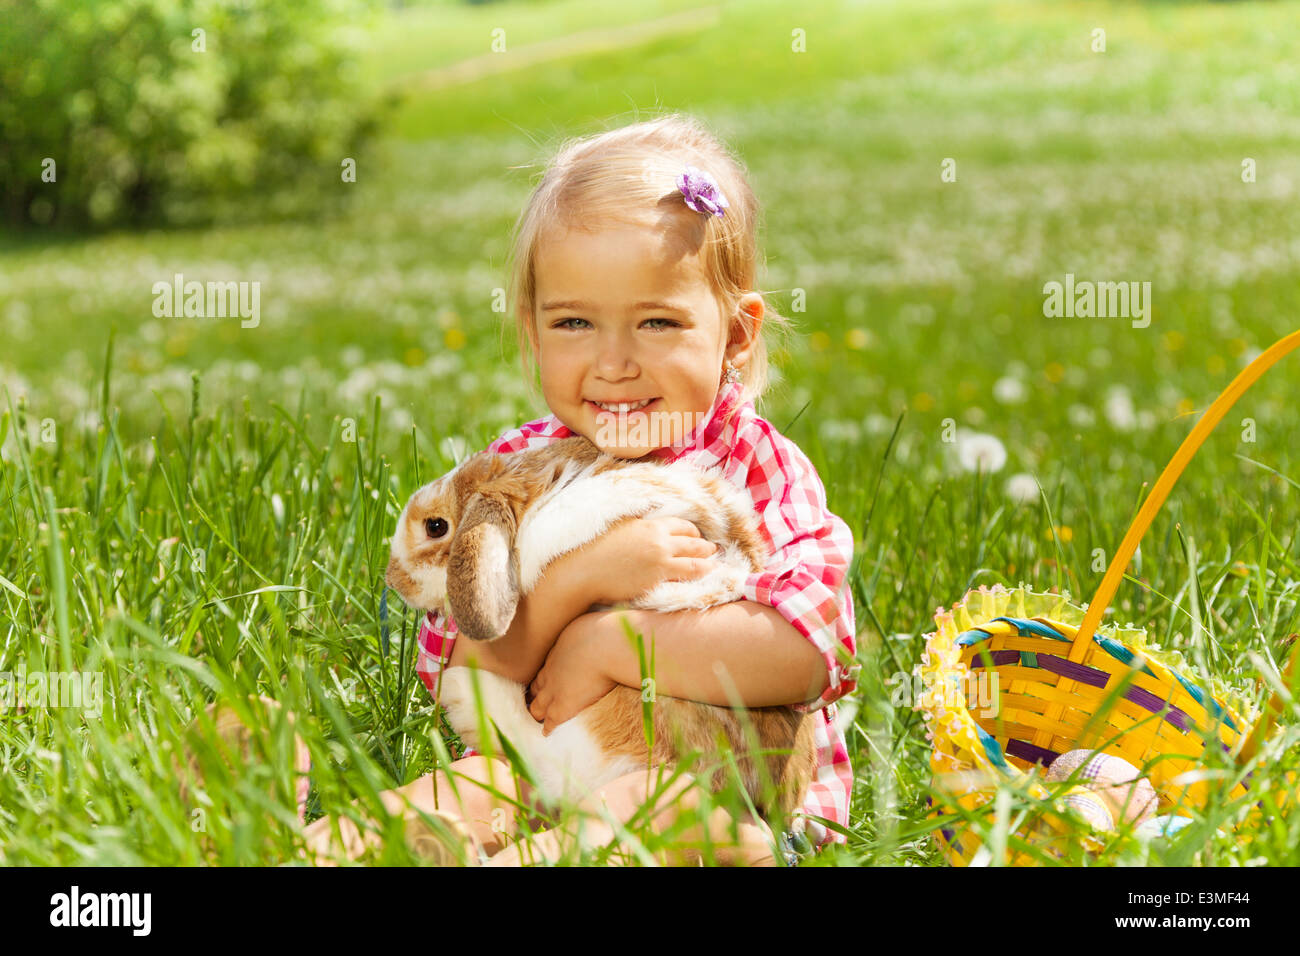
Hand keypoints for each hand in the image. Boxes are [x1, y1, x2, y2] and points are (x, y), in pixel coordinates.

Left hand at [527, 613, 617, 734]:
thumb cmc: (603, 631)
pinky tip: (547, 734)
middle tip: (534, 702)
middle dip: (534, 695)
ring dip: (537, 712)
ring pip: (537, 706)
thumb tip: (591, 630)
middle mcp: (549, 672)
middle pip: (535, 689)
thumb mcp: (588, 624)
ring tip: (536, 719)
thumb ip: (584, 633)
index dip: (542, 678)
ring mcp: (554, 691)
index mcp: (556, 653)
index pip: (543, 670)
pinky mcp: (564, 707)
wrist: (607, 646)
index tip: (543, 683)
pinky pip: (550, 721)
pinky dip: (548, 727)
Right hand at [574, 515, 719, 606]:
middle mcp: (660, 540)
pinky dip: (700, 576)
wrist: (583, 570)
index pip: (682, 525)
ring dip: (708, 562)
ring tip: (715, 564)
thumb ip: (639, 525)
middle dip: (705, 546)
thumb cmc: (595, 548)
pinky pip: (687, 577)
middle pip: (693, 541)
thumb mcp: (620, 526)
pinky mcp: (657, 579)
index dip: (692, 532)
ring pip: (695, 560)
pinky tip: (705, 579)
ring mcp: (660, 560)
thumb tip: (648, 523)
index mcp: (650, 524)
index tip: (696, 537)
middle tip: (713, 550)